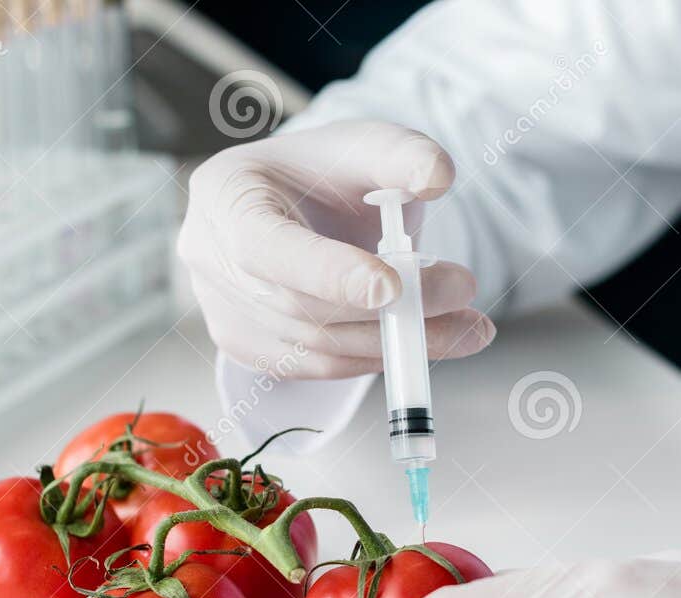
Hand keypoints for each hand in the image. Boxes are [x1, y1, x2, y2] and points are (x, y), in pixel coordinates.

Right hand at [177, 119, 495, 378]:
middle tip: (463, 294)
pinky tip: (427, 340)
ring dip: (397, 344)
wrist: (302, 208)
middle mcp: (210, 255)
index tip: (392, 288)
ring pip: (314, 347)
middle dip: (388, 311)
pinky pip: (318, 368)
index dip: (326, 272)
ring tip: (470, 327)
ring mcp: (222, 309)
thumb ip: (404, 154)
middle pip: (299, 306)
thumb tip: (439, 177)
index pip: (264, 244)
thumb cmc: (328, 172)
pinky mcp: (248, 347)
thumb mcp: (367, 146)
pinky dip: (377, 358)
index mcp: (224, 192)